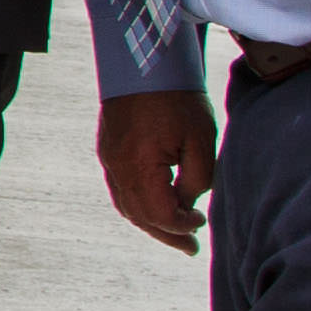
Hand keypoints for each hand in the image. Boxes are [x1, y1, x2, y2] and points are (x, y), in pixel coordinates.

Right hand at [95, 87, 218, 249]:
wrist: (144, 61)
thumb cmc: (177, 98)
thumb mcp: (201, 139)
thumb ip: (197, 180)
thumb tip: (188, 205)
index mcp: (140, 166)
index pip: (160, 214)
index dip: (182, 225)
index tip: (202, 223)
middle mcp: (118, 167)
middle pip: (139, 215)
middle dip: (165, 234)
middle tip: (190, 248)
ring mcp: (108, 158)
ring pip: (126, 205)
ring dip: (150, 223)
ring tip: (173, 233)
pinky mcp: (108, 149)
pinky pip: (119, 189)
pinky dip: (137, 205)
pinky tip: (154, 206)